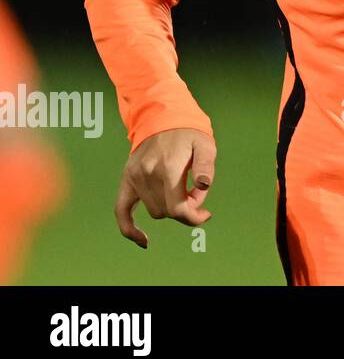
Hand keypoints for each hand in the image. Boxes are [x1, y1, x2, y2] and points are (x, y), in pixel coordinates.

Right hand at [115, 128, 215, 248]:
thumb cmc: (189, 134)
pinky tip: (144, 240)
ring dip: (169, 208)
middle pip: (167, 211)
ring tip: (181, 190)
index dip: (193, 217)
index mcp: (168, 167)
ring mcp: (134, 177)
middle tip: (194, 193)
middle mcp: (147, 174)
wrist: (162, 118)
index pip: (177, 208)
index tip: (205, 215)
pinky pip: (121, 211)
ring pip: (153, 210)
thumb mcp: (205, 145)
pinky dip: (129, 229)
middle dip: (184, 208)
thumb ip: (206, 166)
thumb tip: (204, 185)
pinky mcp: (126, 179)